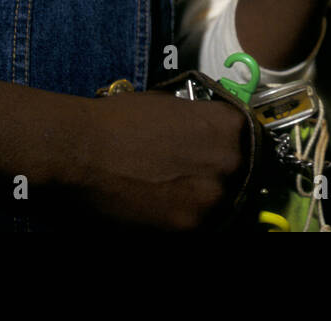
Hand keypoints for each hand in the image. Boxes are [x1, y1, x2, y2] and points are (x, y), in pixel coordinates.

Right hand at [65, 91, 249, 229]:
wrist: (81, 149)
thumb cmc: (119, 120)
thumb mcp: (173, 105)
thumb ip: (201, 121)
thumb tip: (207, 134)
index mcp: (230, 125)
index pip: (249, 140)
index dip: (234, 148)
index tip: (221, 156)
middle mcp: (231, 161)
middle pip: (238, 174)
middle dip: (219, 176)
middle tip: (191, 178)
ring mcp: (212, 197)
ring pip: (220, 204)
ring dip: (202, 201)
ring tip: (173, 196)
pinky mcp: (189, 226)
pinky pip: (198, 225)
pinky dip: (183, 220)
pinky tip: (162, 209)